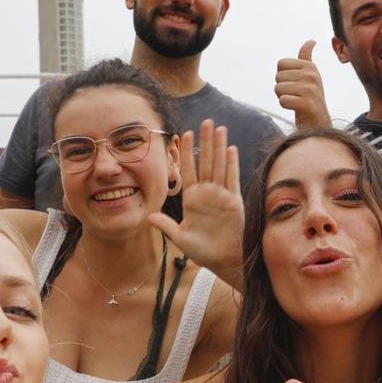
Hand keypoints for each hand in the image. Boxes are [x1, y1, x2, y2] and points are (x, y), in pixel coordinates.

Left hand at [147, 119, 244, 287]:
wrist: (224, 261)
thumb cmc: (203, 251)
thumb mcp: (180, 238)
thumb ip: (166, 226)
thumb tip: (148, 217)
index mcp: (193, 199)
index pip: (189, 169)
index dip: (187, 152)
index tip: (185, 134)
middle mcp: (208, 193)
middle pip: (206, 161)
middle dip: (206, 141)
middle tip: (206, 121)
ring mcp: (222, 195)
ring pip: (220, 165)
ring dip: (220, 147)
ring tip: (220, 128)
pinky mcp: (234, 201)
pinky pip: (232, 179)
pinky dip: (232, 164)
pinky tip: (231, 149)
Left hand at [275, 40, 331, 128]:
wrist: (317, 123)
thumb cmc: (309, 98)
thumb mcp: (309, 76)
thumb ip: (306, 58)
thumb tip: (311, 41)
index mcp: (310, 66)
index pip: (280, 64)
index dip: (283, 76)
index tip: (294, 84)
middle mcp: (312, 75)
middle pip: (278, 76)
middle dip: (282, 88)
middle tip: (295, 95)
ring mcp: (311, 89)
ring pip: (278, 88)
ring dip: (283, 97)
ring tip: (296, 101)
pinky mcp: (307, 104)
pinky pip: (282, 100)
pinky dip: (286, 106)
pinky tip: (296, 108)